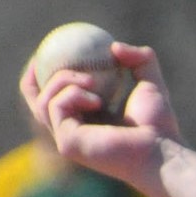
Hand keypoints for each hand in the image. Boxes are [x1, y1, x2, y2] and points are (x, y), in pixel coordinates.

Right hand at [20, 42, 182, 186]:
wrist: (162, 150)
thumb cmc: (159, 126)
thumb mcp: (151, 84)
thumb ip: (140, 61)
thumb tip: (115, 46)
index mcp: (88, 122)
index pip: (57, 99)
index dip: (48, 76)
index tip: (53, 50)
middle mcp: (73, 133)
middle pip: (36, 102)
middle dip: (33, 77)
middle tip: (42, 54)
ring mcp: (67, 140)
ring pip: (44, 100)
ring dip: (63, 80)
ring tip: (92, 80)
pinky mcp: (67, 143)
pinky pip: (56, 106)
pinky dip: (73, 94)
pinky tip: (97, 100)